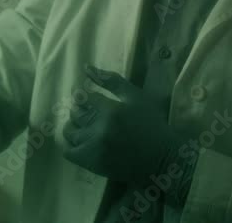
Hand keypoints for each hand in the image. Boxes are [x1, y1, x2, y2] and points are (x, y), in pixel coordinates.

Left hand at [62, 65, 186, 188]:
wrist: (161, 158)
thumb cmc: (151, 124)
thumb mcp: (136, 97)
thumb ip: (112, 81)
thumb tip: (86, 67)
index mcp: (111, 111)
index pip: (83, 97)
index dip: (82, 95)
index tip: (85, 97)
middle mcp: (100, 129)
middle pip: (76, 114)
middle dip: (79, 109)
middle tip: (87, 111)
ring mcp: (95, 148)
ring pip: (70, 132)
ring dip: (73, 125)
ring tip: (84, 125)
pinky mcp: (93, 163)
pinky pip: (69, 152)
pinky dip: (70, 144)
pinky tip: (79, 140)